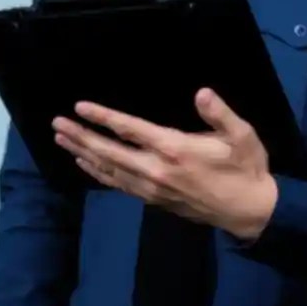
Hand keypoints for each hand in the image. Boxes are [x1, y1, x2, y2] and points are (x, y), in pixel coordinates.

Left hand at [52, 88, 277, 240]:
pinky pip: (118, 185)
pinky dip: (98, 173)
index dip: (102, 117)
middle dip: (80, 136)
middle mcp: (156, 170)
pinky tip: (85, 164)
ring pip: (108, 170)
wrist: (249, 212)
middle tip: (56, 124)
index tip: (79, 107)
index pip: (129, 130)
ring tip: (61, 140)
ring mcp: (151, 188)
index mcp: (174, 149)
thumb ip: (219, 113)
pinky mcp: (153, 200)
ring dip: (83, 153)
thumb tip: (202, 93)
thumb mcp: (242, 136)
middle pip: (109, 151)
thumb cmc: (246, 168)